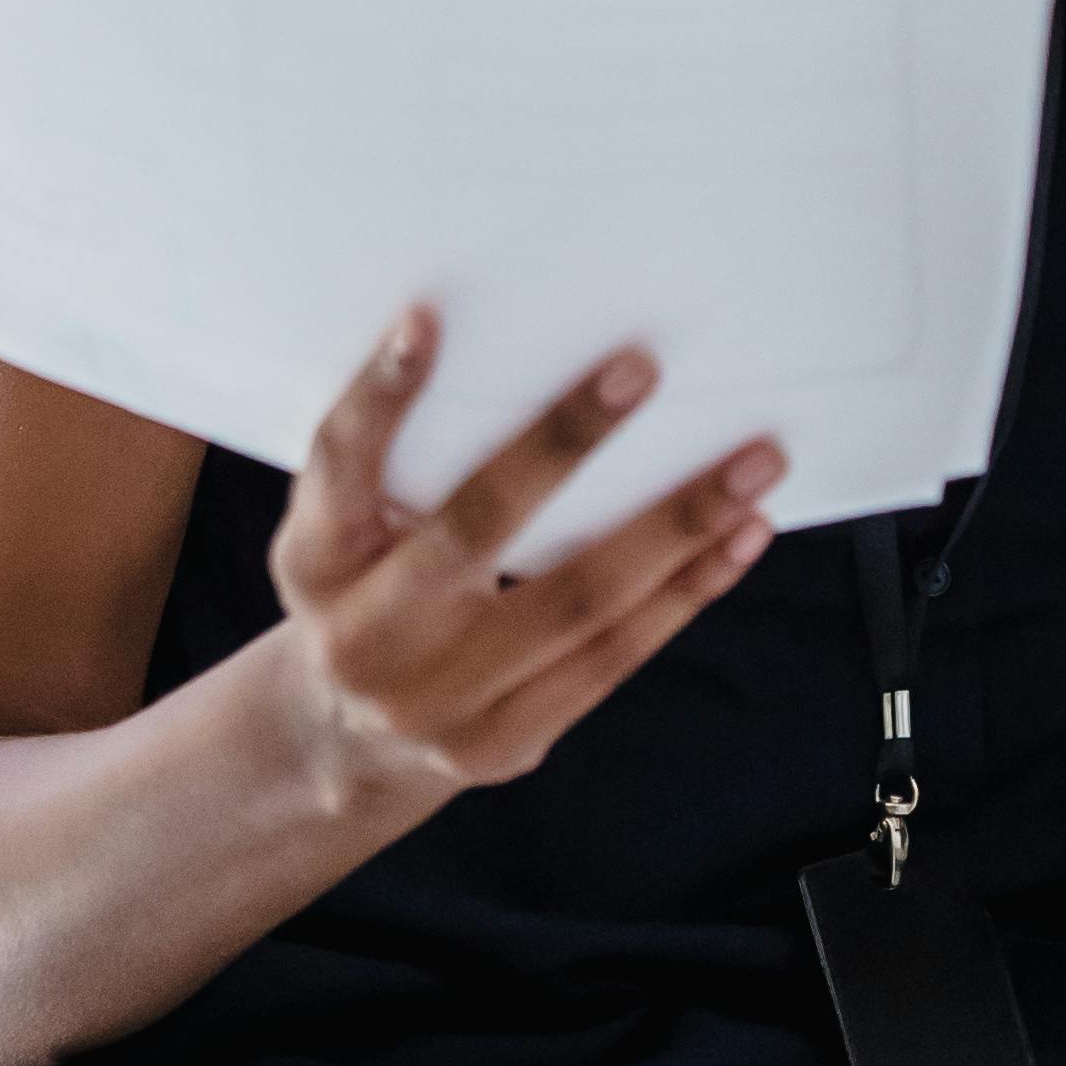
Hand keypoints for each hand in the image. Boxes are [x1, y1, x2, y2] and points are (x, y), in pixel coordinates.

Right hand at [262, 315, 780, 818]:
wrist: (344, 740)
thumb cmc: (368, 589)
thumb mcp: (345, 532)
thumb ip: (404, 464)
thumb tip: (533, 346)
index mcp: (314, 561)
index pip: (339, 465)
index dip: (380, 398)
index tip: (426, 320)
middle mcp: (363, 634)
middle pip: (472, 531)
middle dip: (559, 444)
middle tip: (639, 368)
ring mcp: (435, 700)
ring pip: (573, 604)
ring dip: (675, 527)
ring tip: (751, 467)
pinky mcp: (499, 746)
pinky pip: (610, 660)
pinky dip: (683, 594)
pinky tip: (738, 540)